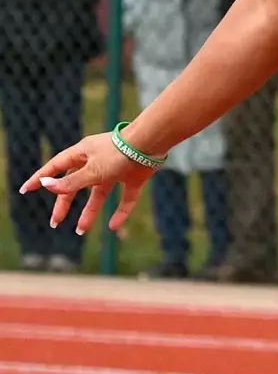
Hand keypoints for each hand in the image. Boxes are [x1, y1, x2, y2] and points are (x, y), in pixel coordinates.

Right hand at [20, 132, 157, 235]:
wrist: (153, 142)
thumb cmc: (119, 153)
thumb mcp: (91, 171)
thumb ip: (71, 181)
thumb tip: (46, 184)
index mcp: (83, 153)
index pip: (56, 167)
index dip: (42, 178)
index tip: (27, 189)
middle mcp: (99, 161)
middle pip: (77, 183)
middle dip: (65, 202)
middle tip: (55, 222)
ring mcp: (118, 169)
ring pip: (100, 193)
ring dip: (90, 211)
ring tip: (81, 231)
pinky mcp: (135, 176)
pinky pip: (126, 197)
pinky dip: (121, 211)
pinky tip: (113, 227)